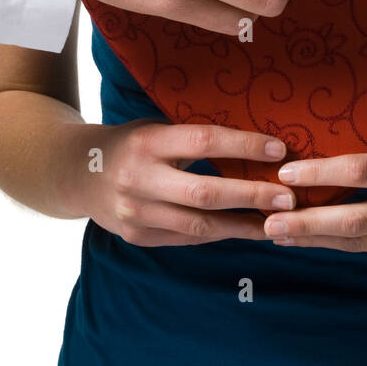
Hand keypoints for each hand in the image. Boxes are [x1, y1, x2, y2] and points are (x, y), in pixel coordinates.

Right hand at [67, 119, 298, 246]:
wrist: (77, 174)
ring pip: (198, 226)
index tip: (279, 151)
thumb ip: (195, 136)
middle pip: (204, 192)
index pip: (203, 142)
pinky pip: (187, 239)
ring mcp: (135, 214)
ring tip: (278, 222)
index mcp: (147, 142)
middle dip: (251, 195)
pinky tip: (247, 230)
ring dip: (243, 226)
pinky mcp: (137, 238)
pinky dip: (220, 235)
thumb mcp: (158, 126)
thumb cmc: (133, 142)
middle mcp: (138, 180)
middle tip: (289, 197)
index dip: (243, 146)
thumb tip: (257, 142)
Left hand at [262, 131, 366, 262]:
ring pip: (359, 242)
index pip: (365, 171)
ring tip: (276, 234)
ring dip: (315, 240)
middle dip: (307, 223)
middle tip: (268, 221)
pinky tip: (312, 241)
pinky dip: (341, 245)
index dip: (324, 173)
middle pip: (355, 218)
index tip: (287, 172)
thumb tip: (332, 140)